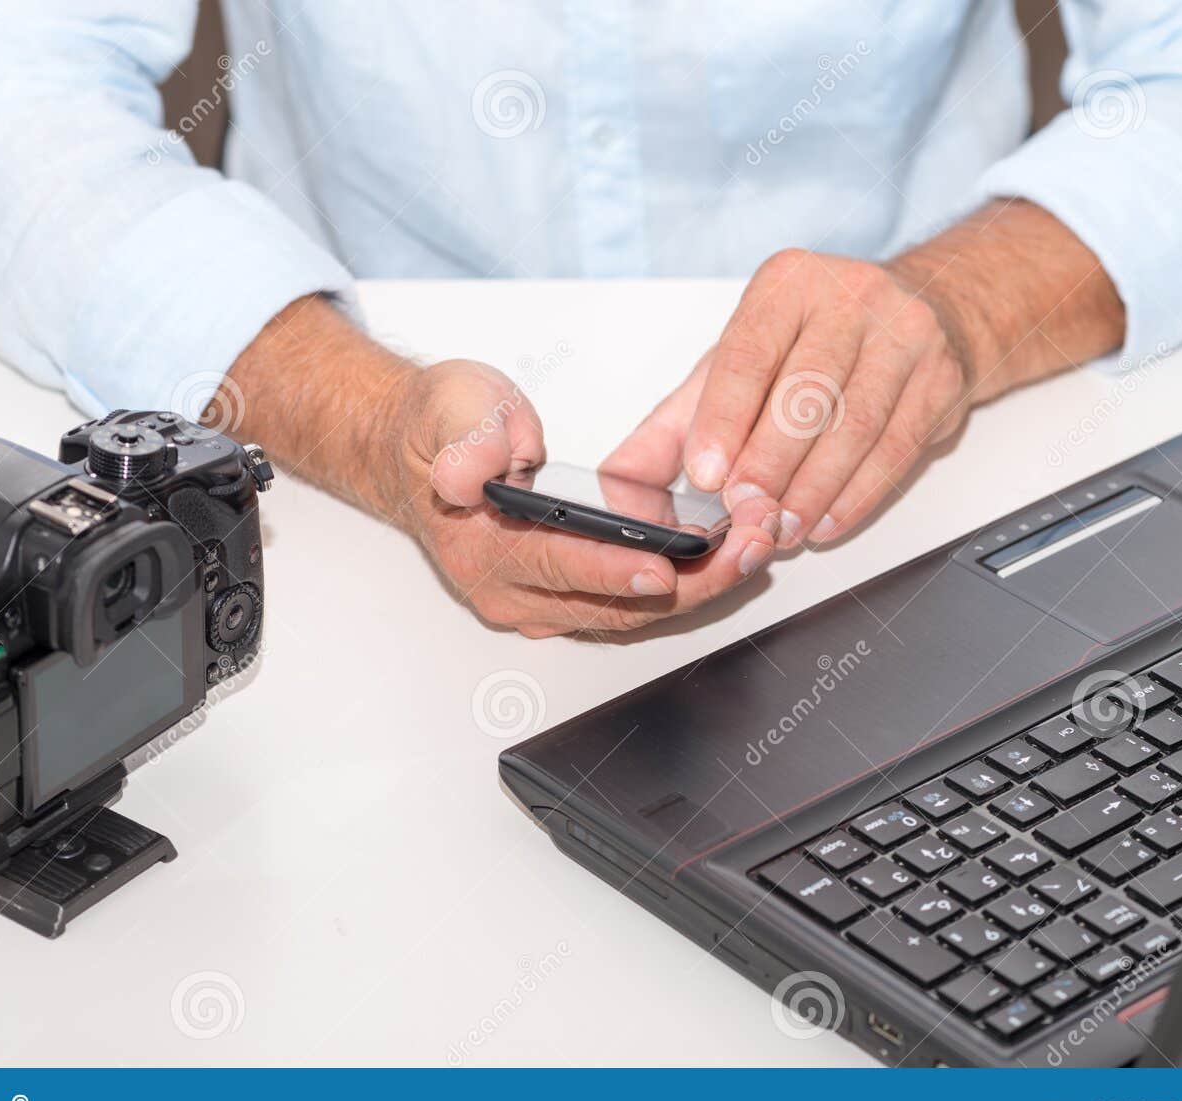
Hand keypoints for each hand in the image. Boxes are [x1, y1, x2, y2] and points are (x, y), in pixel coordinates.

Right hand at [375, 360, 777, 636]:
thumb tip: (470, 476)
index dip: (612, 569)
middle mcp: (512, 591)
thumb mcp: (450, 407)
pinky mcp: (569, 601)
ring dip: (701, 586)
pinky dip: (686, 584)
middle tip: (748, 548)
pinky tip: (730, 554)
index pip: (556, 564)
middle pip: (613, 603)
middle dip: (690, 582)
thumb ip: (465, 438)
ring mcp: (542, 605)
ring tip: (757, 546)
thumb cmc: (443, 430)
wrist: (424, 454)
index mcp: (482, 546)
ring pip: (633, 612)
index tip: (663, 567)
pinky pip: (635, 605)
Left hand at [606, 248, 971, 547]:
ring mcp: (905, 333)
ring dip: (813, 488)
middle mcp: (850, 296)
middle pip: (806, 392)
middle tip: (744, 513)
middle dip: (769, 463)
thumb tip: (620, 477)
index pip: (749, 352)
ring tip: (781, 528)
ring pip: (856, 425)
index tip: (704, 474)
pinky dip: (858, 494)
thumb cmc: (817, 340)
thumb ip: (680, 418)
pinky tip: (825, 521)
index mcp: (787, 284)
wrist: (929, 309)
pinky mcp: (942, 376)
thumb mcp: (740, 360)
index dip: (724, 418)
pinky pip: (897, 447)